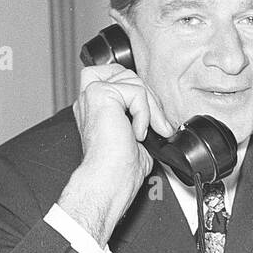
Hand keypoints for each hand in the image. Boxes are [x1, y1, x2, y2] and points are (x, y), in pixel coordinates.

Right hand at [58, 63, 173, 245]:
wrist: (109, 179)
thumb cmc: (118, 169)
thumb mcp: (136, 138)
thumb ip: (142, 119)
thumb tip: (161, 119)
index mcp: (96, 106)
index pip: (119, 77)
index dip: (140, 92)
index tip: (152, 119)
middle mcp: (91, 97)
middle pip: (127, 74)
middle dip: (150, 98)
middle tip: (158, 126)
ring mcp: (93, 93)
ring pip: (134, 81)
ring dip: (150, 108)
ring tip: (147, 131)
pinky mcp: (101, 94)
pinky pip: (135, 91)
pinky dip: (144, 114)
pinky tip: (136, 133)